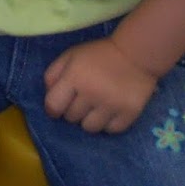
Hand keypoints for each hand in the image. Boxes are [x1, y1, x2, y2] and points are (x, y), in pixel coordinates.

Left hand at [42, 37, 157, 133]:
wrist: (135, 54)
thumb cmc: (98, 54)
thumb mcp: (70, 56)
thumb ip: (53, 74)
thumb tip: (49, 95)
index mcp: (74, 77)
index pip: (53, 106)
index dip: (52, 109)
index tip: (58, 107)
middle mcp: (91, 94)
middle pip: (71, 118)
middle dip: (73, 110)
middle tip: (81, 100)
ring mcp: (111, 106)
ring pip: (89, 128)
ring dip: (89, 120)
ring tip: (95, 107)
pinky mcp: (129, 114)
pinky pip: (110, 130)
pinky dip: (107, 124)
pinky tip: (109, 111)